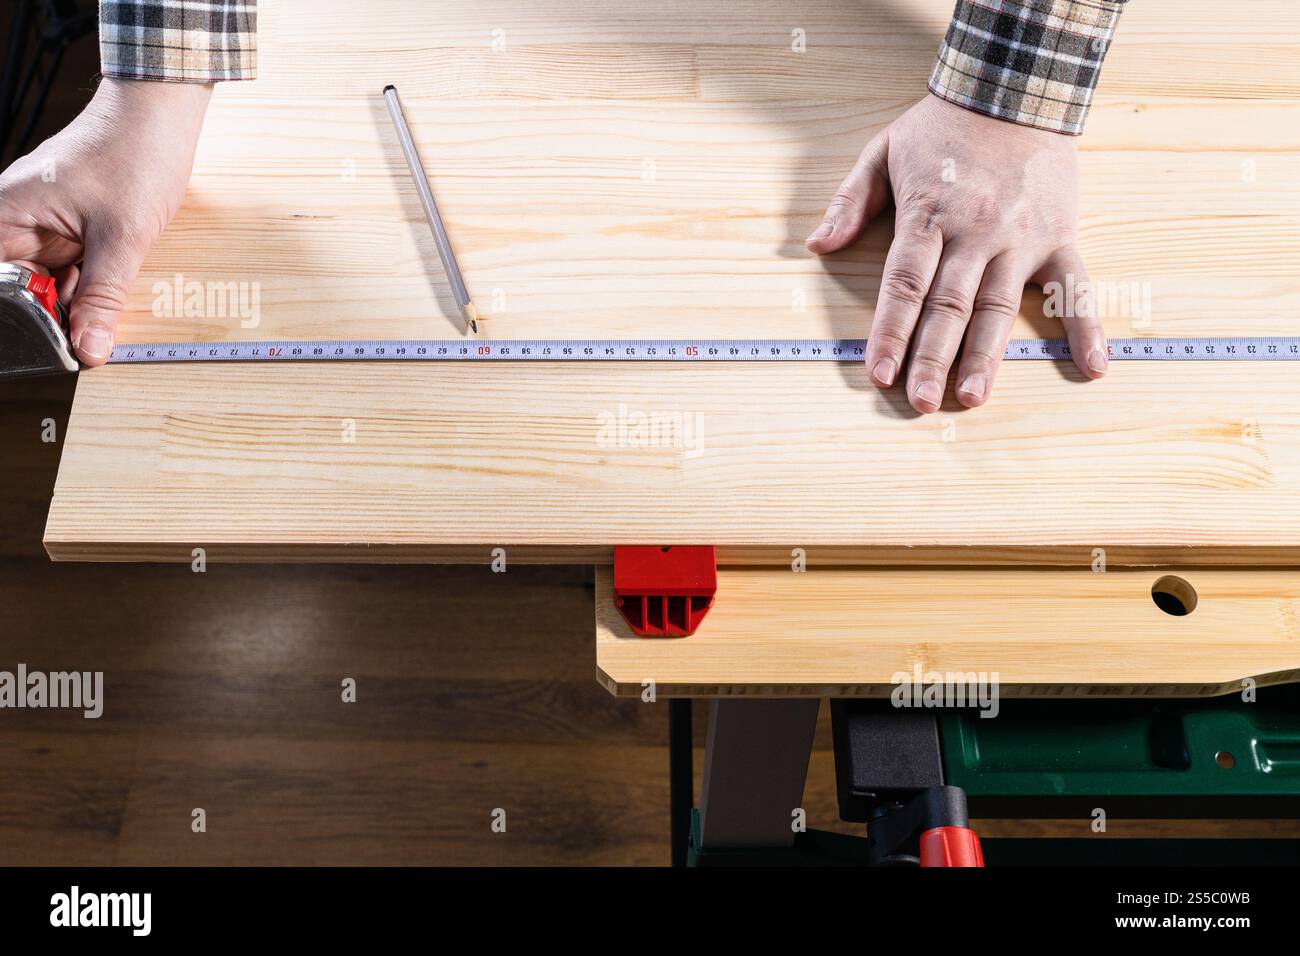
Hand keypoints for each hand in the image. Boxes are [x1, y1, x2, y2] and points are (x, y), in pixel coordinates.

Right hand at [0, 78, 210, 365]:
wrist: (161, 114)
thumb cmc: (133, 153)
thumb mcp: (121, 237)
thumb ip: (102, 297)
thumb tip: (88, 349)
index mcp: (5, 215)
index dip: (16, 319)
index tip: (44, 349)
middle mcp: (16, 222)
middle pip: (20, 289)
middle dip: (48, 319)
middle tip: (83, 346)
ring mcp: (45, 228)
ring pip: (47, 286)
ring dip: (72, 309)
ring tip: (98, 330)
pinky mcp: (72, 232)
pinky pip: (71, 274)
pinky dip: (88, 293)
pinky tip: (107, 312)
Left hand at [807, 94, 1106, 411]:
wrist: (1017, 86)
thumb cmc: (942, 127)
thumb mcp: (882, 151)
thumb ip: (849, 201)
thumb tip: (816, 245)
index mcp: (929, 215)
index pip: (905, 284)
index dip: (891, 331)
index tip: (879, 371)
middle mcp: (975, 232)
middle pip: (949, 305)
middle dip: (932, 358)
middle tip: (921, 403)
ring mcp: (1020, 238)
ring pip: (999, 305)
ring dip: (986, 355)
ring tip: (972, 397)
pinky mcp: (1059, 236)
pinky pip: (1075, 287)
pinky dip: (1087, 327)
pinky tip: (1094, 367)